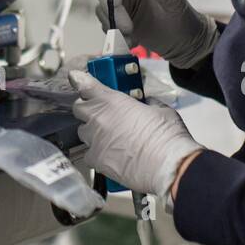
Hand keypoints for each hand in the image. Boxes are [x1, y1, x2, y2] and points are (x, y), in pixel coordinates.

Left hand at [70, 70, 203, 199]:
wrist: (168, 166)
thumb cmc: (167, 138)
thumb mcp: (160, 109)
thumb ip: (146, 103)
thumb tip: (145, 104)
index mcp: (112, 100)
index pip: (85, 84)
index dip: (79, 80)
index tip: (76, 78)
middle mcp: (98, 118)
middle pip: (79, 108)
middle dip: (88, 108)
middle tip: (101, 111)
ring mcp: (95, 140)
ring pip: (83, 132)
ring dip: (92, 131)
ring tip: (110, 136)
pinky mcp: (96, 161)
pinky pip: (89, 154)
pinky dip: (97, 153)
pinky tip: (111, 155)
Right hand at [95, 0, 217, 68]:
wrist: (185, 44)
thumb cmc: (185, 20)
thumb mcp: (176, 4)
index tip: (116, 1)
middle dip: (112, 11)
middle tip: (127, 28)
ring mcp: (124, 4)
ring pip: (103, 9)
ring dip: (113, 26)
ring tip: (132, 37)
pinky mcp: (120, 21)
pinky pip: (107, 25)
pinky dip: (115, 35)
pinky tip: (132, 41)